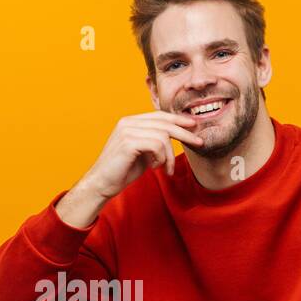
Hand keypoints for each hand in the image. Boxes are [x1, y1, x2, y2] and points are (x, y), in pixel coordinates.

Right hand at [78, 110, 204, 197]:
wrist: (101, 184)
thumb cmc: (121, 171)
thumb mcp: (142, 153)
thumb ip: (154, 142)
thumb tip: (173, 137)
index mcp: (130, 122)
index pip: (159, 116)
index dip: (178, 120)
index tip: (193, 126)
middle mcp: (128, 122)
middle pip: (165, 123)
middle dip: (185, 133)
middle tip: (199, 143)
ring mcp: (127, 131)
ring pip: (163, 136)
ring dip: (169, 156)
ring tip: (166, 169)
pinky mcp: (128, 142)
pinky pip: (156, 145)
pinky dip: (161, 158)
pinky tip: (155, 167)